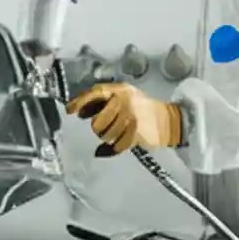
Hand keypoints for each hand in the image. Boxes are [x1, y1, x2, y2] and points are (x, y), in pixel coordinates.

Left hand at [66, 82, 181, 154]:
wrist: (169, 121)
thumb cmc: (142, 110)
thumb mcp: (125, 98)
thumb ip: (103, 102)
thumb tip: (79, 112)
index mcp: (120, 90)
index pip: (96, 93)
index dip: (80, 101)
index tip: (69, 110)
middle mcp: (124, 101)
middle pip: (97, 122)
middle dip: (99, 128)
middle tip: (108, 128)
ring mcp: (131, 116)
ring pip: (105, 136)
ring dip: (109, 138)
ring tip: (120, 133)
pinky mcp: (136, 132)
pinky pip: (116, 146)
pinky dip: (115, 149)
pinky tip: (121, 144)